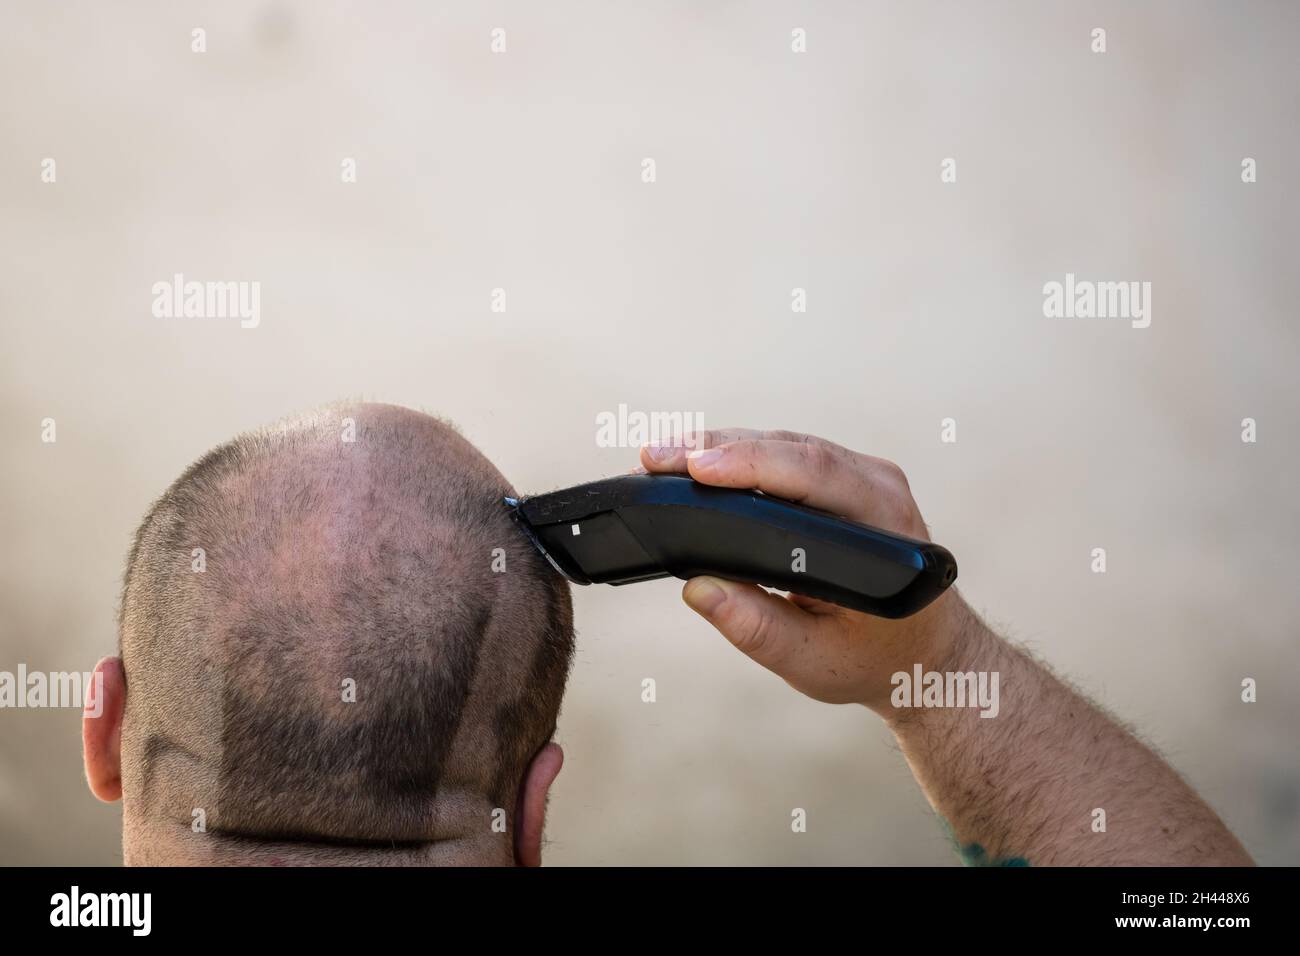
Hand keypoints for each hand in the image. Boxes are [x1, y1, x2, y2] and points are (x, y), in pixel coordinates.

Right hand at [639, 428, 968, 711]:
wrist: (925, 651)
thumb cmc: (875, 658)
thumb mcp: (814, 661)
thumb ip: (758, 629)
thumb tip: (699, 590)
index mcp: (884, 526)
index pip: (815, 475)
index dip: (752, 464)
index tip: (699, 468)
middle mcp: (878, 487)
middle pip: (790, 449)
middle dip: (716, 448)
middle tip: (655, 459)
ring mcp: (861, 476)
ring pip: (782, 444)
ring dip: (719, 447)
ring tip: (661, 459)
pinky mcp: (840, 477)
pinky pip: (785, 454)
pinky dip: (736, 456)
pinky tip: (693, 465)